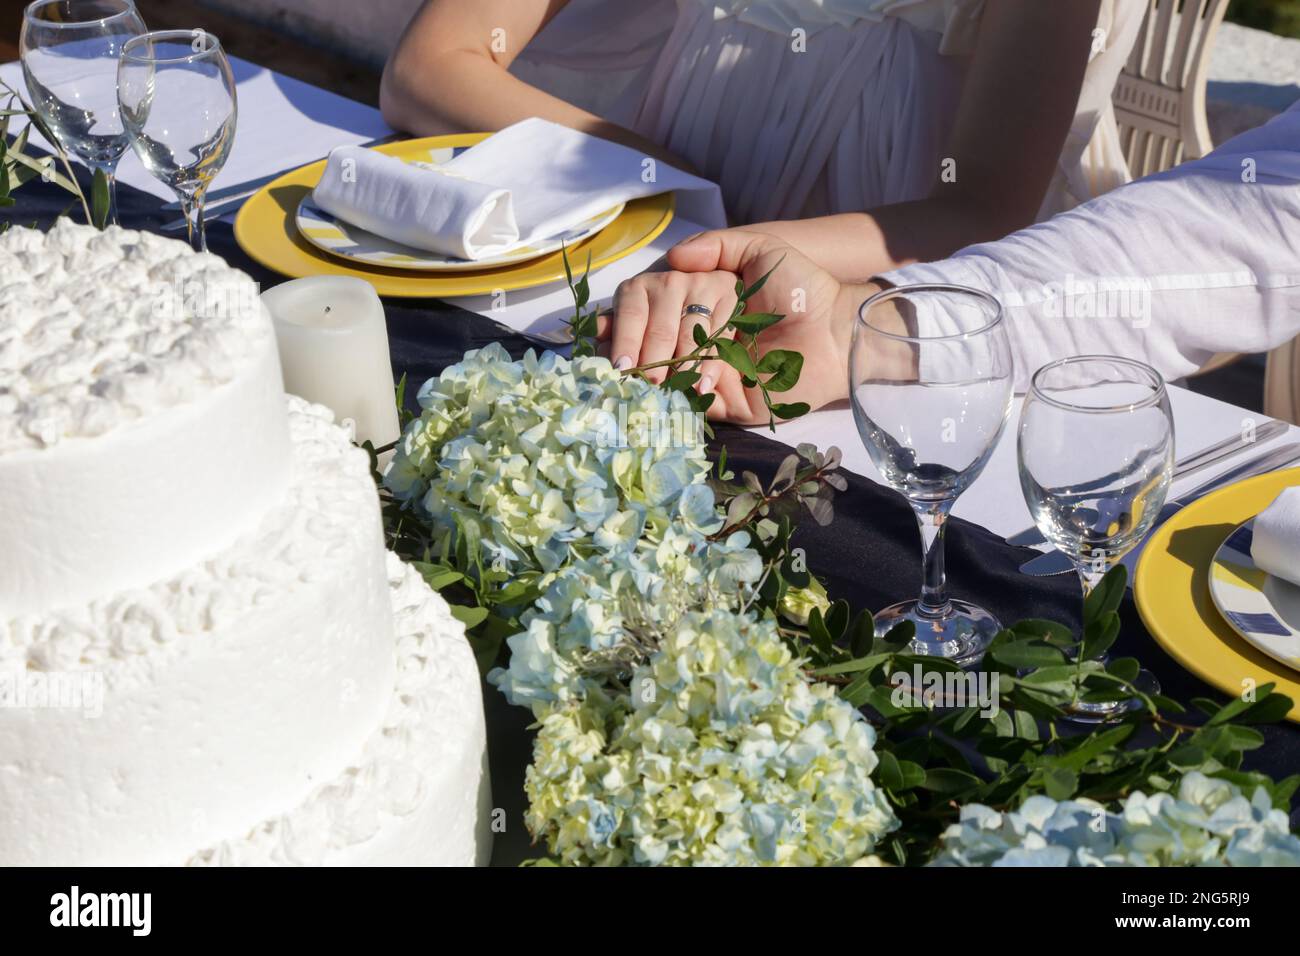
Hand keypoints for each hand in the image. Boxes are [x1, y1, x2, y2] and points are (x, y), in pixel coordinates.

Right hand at [601, 229, 872, 424]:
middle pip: (643, 339)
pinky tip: (687, 390)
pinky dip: (684, 393)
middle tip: (636, 361)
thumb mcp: (764, 252)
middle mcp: (690, 333)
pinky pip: (688, 402)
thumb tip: (673, 255)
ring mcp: (701, 369)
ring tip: (653, 379)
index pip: (641, 303)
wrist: (837, 337)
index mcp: (693, 298)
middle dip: (638, 348)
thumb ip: (720, 245)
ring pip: (658, 372)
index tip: (606, 332)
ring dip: (654, 373)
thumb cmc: (803, 291)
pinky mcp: (720, 401)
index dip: (622, 319)